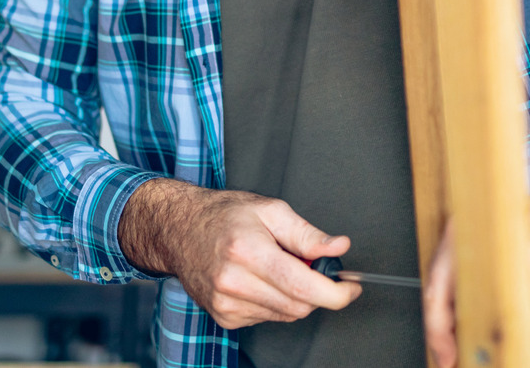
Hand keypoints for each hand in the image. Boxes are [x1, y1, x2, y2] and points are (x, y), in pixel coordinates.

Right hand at [119, 178, 362, 328]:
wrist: (179, 230)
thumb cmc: (223, 216)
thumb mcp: (271, 210)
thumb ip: (308, 233)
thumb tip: (338, 247)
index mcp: (249, 251)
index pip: (303, 287)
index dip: (336, 293)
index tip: (350, 288)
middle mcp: (235, 282)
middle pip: (299, 306)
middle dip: (316, 291)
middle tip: (308, 265)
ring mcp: (227, 303)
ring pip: (286, 315)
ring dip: (294, 296)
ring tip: (276, 266)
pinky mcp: (224, 317)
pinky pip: (267, 318)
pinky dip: (275, 302)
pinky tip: (260, 280)